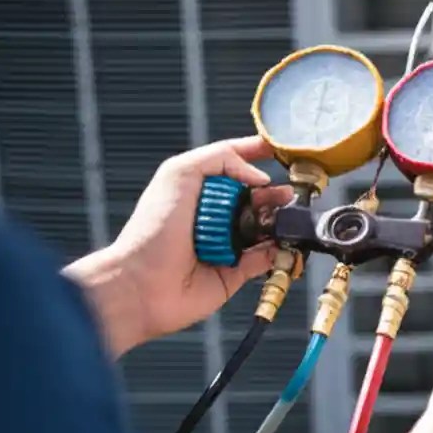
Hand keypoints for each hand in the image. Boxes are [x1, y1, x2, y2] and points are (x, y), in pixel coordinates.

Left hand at [65, 137, 292, 355]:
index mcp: (199, 190)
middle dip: (273, 192)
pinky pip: (267, 258)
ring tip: (289, 213)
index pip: (234, 164)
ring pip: (266, 226)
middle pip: (256, 196)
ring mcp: (227, 243)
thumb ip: (220, 160)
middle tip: (289, 190)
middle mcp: (215, 216)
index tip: (279, 150)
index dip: (256, 155)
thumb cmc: (152, 229)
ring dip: (280, 219)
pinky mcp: (236, 272)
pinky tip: (283, 241)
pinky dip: (279, 250)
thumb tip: (259, 176)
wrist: (142, 282)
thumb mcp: (179, 174)